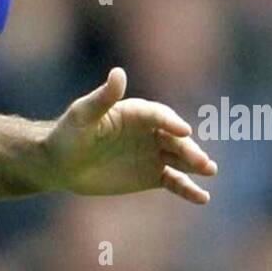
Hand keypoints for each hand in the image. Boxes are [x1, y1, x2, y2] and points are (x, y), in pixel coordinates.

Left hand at [46, 67, 216, 204]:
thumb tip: (119, 72)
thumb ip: (104, 97)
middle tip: (202, 162)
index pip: (158, 115)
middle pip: (174, 139)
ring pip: (179, 158)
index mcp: (135, 113)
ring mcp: (152, 154)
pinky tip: (203, 198)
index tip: (184, 131)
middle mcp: (149, 131)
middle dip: (189, 149)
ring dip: (195, 164)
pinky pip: (174, 181)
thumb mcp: (83, 115)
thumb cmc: (68, 133)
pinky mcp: (151, 175)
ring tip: (210, 170)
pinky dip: (189, 189)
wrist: (61, 163)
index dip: (170, 122)